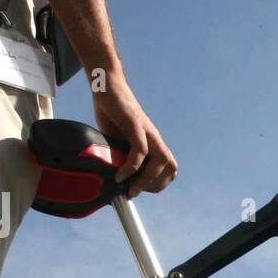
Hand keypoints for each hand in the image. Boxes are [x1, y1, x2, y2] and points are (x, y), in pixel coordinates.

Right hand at [92, 72, 177, 196]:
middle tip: (135, 192)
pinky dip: (132, 167)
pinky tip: (121, 175)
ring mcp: (146, 130)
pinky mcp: (134, 124)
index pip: (169, 168)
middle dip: (156, 185)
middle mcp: (153, 137)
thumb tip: (112, 178)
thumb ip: (119, 156)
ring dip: (147, 180)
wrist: (106, 85)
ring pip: (160, 160)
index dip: (159, 184)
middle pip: (170, 166)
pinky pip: (140, 150)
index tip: (139, 191)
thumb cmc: (111, 113)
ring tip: (130, 190)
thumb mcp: (116, 140)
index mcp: (152, 142)